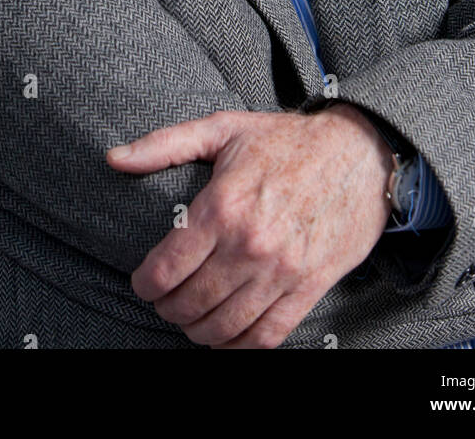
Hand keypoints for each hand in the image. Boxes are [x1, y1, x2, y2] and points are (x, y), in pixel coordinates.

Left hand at [106, 103, 393, 348]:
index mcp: (223, 205)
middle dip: (168, 309)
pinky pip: (266, 336)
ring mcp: (281, 271)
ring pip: (223, 327)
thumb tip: (115, 159)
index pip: (165, 269)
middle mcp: (250, 244)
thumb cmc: (286, 141)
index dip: (145, 284)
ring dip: (198, 331)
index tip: (143, 282)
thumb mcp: (222, 128)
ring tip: (192, 318)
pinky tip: (228, 333)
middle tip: (165, 301)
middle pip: (190, 303)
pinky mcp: (308, 288)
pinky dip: (239, 345)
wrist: (359, 153)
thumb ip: (164, 145)